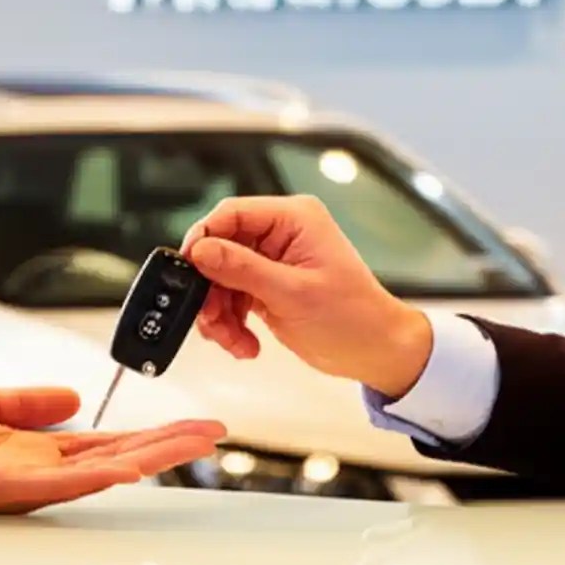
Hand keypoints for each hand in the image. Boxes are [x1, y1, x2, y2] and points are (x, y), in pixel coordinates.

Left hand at [0, 381, 225, 513]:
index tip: (189, 422)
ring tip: (191, 443)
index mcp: (34, 448)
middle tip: (212, 432)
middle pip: (118, 458)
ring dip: (149, 458)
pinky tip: (133, 467)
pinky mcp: (4, 486)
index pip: (107, 442)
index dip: (150, 433)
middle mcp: (36, 468)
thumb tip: (70, 396)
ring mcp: (23, 481)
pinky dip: (100, 476)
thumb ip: (29, 402)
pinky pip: (61, 483)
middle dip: (167, 445)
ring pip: (102, 472)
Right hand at [181, 195, 430, 396]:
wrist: (375, 351)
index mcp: (294, 219)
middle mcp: (281, 234)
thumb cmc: (353, 317)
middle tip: (210, 318)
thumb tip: (201, 250)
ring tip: (232, 340)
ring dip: (219, 313)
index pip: (232, 213)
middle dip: (211, 288)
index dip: (205, 239)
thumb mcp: (292, 293)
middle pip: (221, 248)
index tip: (188, 268)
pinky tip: (243, 343)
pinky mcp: (268, 286)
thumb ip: (242, 269)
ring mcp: (273, 261)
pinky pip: (232, 297)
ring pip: (221, 278)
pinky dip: (230, 323)